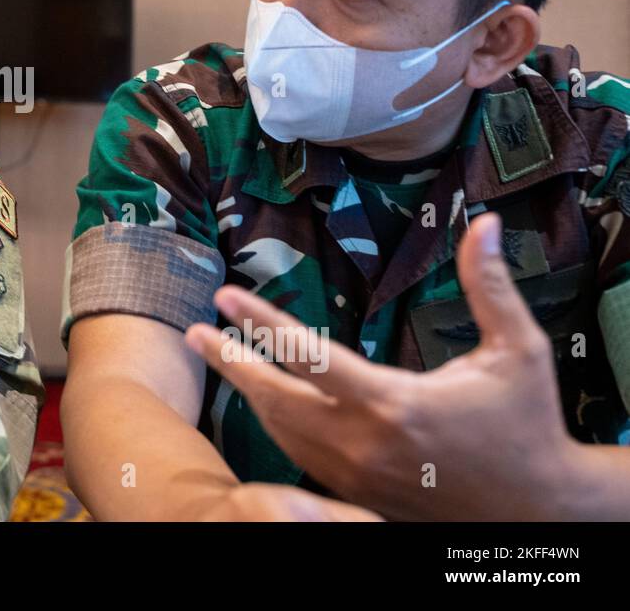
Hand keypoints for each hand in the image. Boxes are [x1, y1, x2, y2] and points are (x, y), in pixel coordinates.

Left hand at [186, 213, 578, 520]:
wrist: (540, 510)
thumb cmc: (527, 425)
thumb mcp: (518, 351)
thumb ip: (490, 287)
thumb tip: (485, 225)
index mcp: (393, 402)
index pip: (308, 354)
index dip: (261, 322)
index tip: (224, 296)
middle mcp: (362, 442)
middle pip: (274, 396)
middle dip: (229, 360)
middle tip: (195, 332)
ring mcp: (353, 474)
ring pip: (280, 429)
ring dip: (247, 391)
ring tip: (219, 355)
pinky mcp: (355, 493)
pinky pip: (299, 455)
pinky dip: (275, 424)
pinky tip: (263, 400)